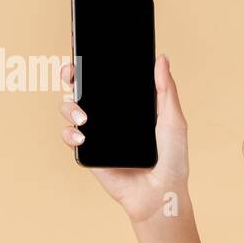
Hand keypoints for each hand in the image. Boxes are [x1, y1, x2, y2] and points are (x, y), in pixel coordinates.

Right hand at [58, 54, 190, 223]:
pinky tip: (82, 135)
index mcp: (130, 105)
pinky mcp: (89, 152)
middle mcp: (111, 116)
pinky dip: (70, 133)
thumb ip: (166, 90)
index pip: (108, 79)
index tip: (86, 49)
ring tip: (85, 118)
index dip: (94, 63)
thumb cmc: (172, 160)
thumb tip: (161, 59)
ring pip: (70, 109)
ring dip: (70, 106)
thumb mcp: (173, 121)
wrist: (160, 194)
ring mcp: (98, 133)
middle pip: (83, 88)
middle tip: (72, 73)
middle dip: (72, 76)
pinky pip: (70, 136)